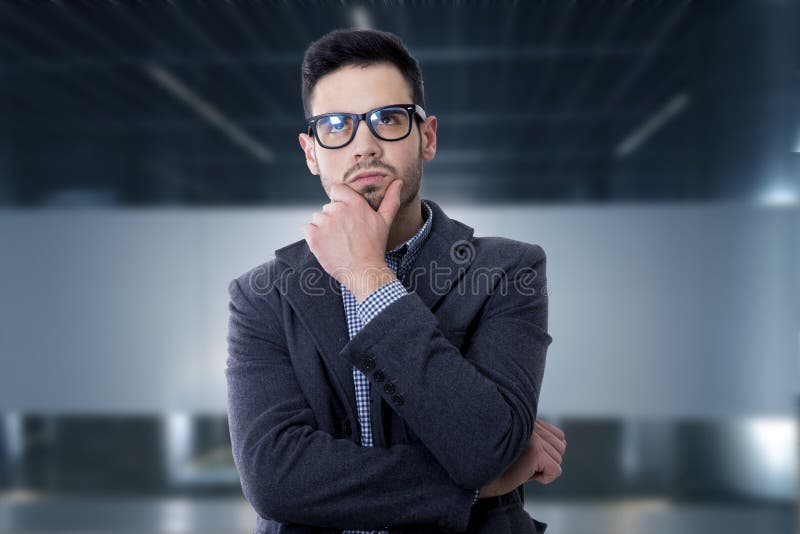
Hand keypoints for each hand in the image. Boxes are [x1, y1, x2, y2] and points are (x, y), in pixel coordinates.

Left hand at [302, 180, 403, 300]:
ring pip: (317, 218)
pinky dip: (313, 236)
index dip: (339, 200)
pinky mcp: (314, 236)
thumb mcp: (385, 221)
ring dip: (323, 228)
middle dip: (333, 218)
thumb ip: (390, 199)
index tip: (344, 214)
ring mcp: (324, 223)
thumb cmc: (375, 247)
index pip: (337, 190)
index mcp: (355, 204)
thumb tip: (398, 182)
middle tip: (345, 234)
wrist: (363, 271)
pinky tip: (326, 245)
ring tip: (336, 241)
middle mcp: (338, 210)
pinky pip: (307, 228)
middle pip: (327, 207)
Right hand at [479, 418, 565, 497]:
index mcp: (528, 420)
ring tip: (523, 467)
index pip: (558, 435)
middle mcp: (531, 425)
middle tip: (524, 464)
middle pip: (560, 448)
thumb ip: (537, 439)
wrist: (479, 473)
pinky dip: (544, 478)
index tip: (528, 457)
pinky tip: (526, 474)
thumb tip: (562, 443)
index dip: (549, 452)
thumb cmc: (498, 463)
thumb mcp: (518, 445)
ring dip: (543, 469)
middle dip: (547, 462)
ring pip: (558, 460)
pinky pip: (556, 471)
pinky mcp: (536, 452)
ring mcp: (534, 438)